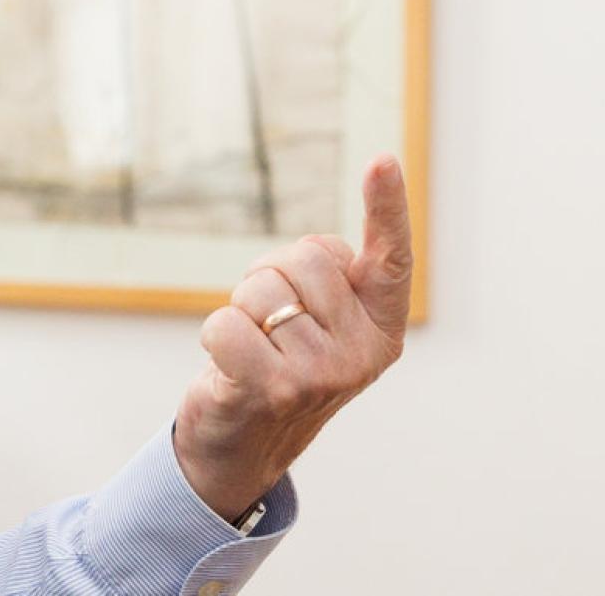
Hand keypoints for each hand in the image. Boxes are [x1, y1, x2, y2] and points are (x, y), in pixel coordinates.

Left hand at [173, 154, 412, 519]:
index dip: (386, 208)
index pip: (390, 260)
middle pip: (302, 260)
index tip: (383, 160)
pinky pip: (225, 322)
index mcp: (381, 330)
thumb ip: (327, 283)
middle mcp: (362, 354)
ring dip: (240, 309)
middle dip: (269, 276)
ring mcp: (322, 375)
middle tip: (267, 323)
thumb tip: (314, 252)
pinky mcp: (275, 389)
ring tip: (252, 349)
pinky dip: (214, 335)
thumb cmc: (277, 364)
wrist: (243, 443)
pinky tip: (229, 367)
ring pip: (260, 290)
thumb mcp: (317, 324)